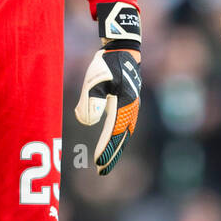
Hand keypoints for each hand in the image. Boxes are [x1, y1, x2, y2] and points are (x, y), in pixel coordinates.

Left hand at [75, 2, 141, 175]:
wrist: (123, 49)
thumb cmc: (107, 62)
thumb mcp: (95, 78)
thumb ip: (90, 99)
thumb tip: (88, 121)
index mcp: (124, 103)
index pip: (114, 132)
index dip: (107, 149)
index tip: (98, 163)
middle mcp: (131, 107)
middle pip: (122, 136)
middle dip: (112, 154)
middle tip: (102, 170)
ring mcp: (132, 106)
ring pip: (125, 132)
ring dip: (116, 147)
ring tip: (106, 162)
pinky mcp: (129, 103)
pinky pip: (124, 125)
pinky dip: (119, 137)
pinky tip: (113, 143)